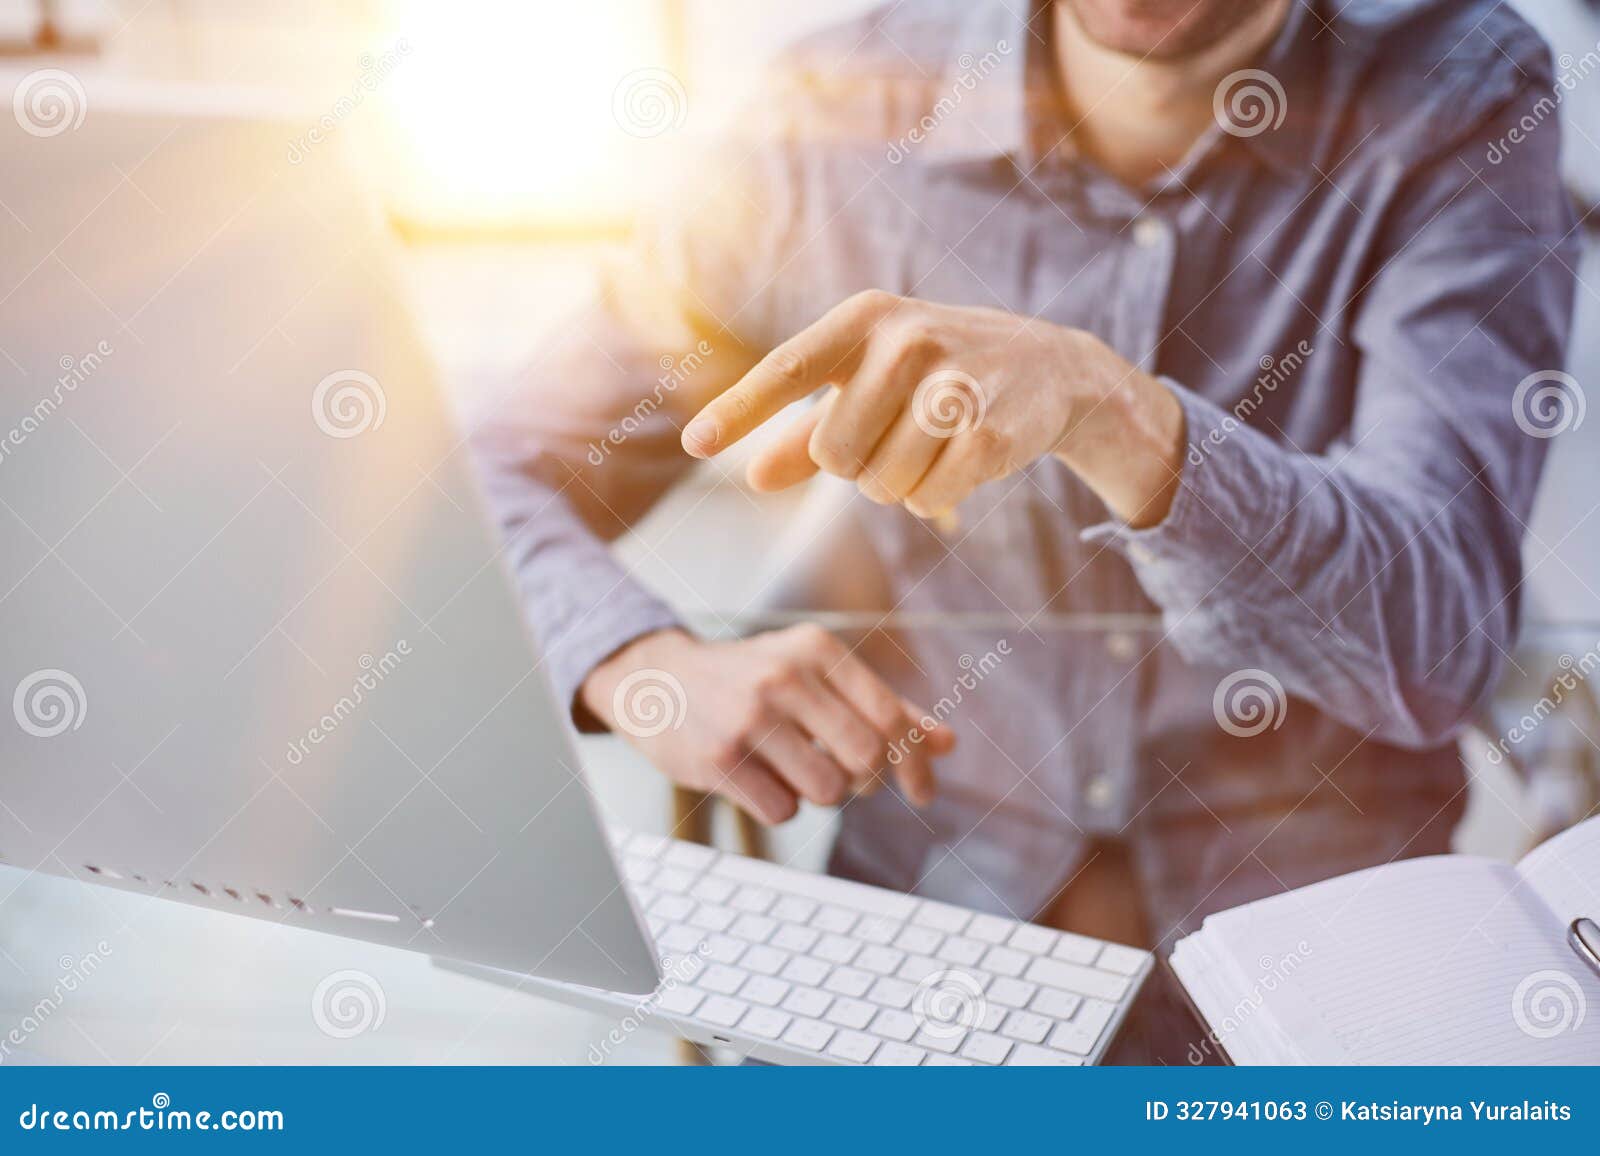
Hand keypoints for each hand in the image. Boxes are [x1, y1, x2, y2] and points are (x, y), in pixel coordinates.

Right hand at [579, 625, 954, 824]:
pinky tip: (759, 777)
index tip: (923, 793)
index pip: (890, 716)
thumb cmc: (753, 680)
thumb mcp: (816, 674)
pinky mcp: (717, 758)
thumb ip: (883, 706)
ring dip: (821, 794)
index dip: (915, 763)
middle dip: (867, 782)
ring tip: (794, 770)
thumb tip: (948, 744)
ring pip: (828, 790)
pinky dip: (781, 806)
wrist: (658, 680)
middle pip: (866, 757)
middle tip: (850, 780)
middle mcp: (784, 676)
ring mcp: (748, 717)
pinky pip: (783, 811)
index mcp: (817, 649)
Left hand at [680, 291, 1184, 527]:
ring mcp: (951, 383)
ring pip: (881, 484)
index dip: (739, 410)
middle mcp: (905, 339)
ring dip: (901, 485)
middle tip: (896, 440)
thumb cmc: (938, 375)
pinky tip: (964, 461)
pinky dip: (939, 497)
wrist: (1052, 367)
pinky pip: (930, 498)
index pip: (787, 369)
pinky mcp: (989, 430)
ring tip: (933, 447)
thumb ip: (807, 430)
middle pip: (834, 453)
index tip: (693, 444)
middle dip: (857, 467)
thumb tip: (752, 477)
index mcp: (864, 320)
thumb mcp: (871, 382)